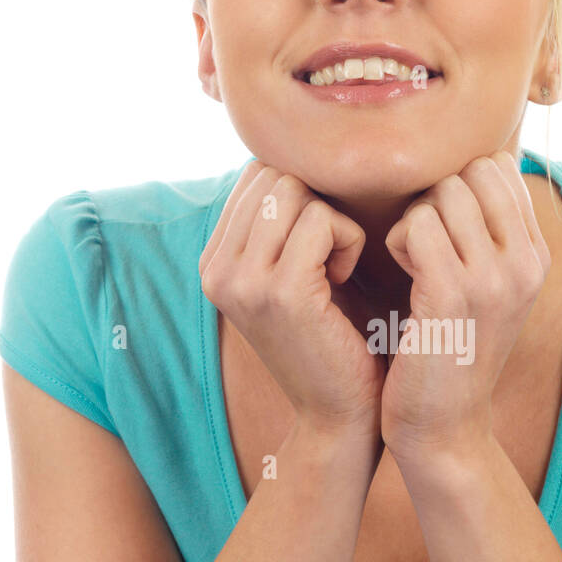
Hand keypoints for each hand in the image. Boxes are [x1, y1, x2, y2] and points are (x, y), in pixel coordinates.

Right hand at [199, 160, 385, 438]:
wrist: (340, 412)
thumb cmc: (334, 336)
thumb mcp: (297, 270)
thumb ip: (282, 220)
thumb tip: (293, 150)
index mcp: (213, 260)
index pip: (255, 173)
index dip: (302, 194)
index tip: (317, 246)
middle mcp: (215, 268)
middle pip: (273, 174)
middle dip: (316, 202)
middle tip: (332, 256)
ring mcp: (241, 280)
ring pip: (295, 191)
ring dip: (334, 222)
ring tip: (338, 269)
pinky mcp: (279, 292)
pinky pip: (323, 220)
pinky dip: (348, 241)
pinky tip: (345, 280)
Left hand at [381, 152, 551, 461]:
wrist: (444, 426)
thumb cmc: (449, 350)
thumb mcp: (487, 287)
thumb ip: (488, 231)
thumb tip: (478, 162)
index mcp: (537, 257)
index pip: (500, 169)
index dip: (460, 188)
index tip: (445, 232)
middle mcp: (526, 264)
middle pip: (471, 173)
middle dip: (436, 198)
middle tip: (423, 247)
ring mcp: (495, 278)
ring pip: (443, 193)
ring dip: (415, 219)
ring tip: (413, 263)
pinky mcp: (453, 294)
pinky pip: (418, 224)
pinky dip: (398, 241)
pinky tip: (402, 273)